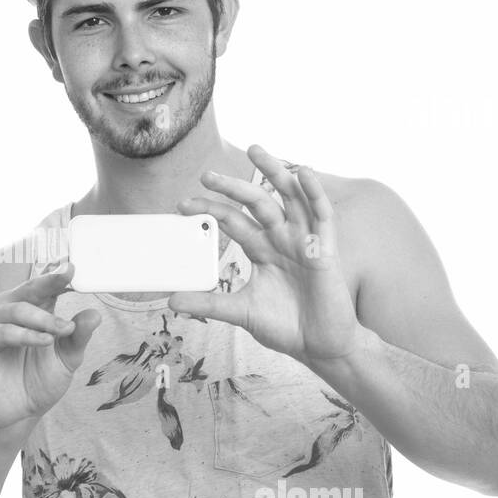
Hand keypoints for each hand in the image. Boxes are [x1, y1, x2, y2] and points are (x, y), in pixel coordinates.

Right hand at [0, 261, 101, 429]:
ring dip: (42, 318)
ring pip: (17, 309)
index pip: (46, 286)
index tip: (75, 266)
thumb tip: (94, 314)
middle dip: (50, 282)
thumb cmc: (40, 382)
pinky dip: (24, 334)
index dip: (59, 275)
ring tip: (61, 331)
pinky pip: (2, 330)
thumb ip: (78, 336)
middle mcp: (10, 310)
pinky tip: (43, 341)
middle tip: (68, 276)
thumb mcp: (68, 358)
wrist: (18, 413)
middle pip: (29, 288)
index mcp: (33, 309)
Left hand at [167, 145, 363, 366]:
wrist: (319, 346)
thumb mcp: (241, 312)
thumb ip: (209, 303)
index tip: (183, 205)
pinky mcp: (326, 249)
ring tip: (256, 151)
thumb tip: (171, 301)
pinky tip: (303, 173)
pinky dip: (314, 192)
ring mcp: (304, 241)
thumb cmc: (285, 326)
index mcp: (262, 249)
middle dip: (233, 188)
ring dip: (275, 173)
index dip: (211, 211)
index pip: (233, 222)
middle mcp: (282, 239)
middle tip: (207, 175)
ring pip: (290, 198)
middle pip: (257, 203)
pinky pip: (322, 214)